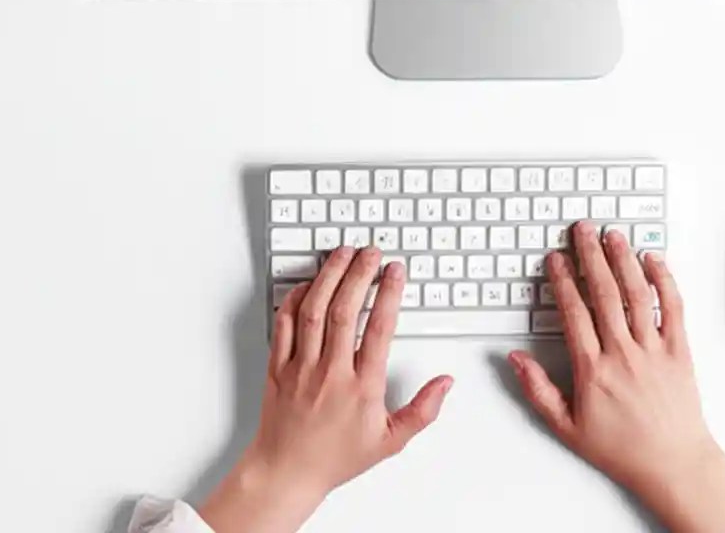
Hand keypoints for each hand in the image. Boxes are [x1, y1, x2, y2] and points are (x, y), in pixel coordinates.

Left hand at [200, 247, 453, 532]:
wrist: (287, 472)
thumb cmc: (336, 457)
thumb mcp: (391, 441)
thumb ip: (423, 410)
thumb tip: (445, 383)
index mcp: (361, 388)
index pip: (379, 329)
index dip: (389, 294)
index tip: (396, 272)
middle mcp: (330, 373)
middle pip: (344, 310)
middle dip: (360, 274)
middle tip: (371, 252)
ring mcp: (301, 367)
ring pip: (313, 311)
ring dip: (329, 277)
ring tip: (342, 255)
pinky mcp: (278, 367)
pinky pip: (283, 324)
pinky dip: (295, 298)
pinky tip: (309, 283)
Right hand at [509, 222, 724, 532]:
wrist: (672, 463)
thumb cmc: (622, 448)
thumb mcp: (566, 426)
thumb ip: (538, 390)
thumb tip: (515, 359)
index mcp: (593, 370)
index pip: (574, 313)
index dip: (563, 281)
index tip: (556, 259)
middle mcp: (623, 354)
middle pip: (604, 293)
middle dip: (590, 256)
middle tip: (582, 230)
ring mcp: (654, 350)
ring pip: (637, 293)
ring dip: (623, 259)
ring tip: (613, 235)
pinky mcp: (680, 351)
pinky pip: (673, 308)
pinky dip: (664, 280)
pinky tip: (654, 260)